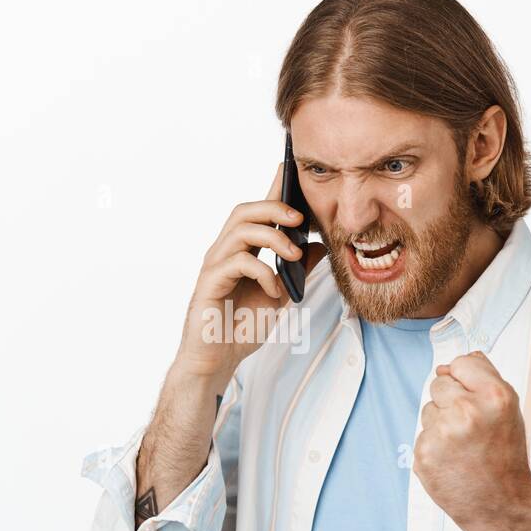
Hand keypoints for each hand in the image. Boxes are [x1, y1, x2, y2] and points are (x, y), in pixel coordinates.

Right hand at [174, 162, 326, 389]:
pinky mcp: (210, 283)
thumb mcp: (280, 295)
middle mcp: (224, 252)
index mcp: (241, 251)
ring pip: (240, 230)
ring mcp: (215, 266)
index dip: (272, 190)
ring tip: (292, 254)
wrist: (218, 360)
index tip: (289, 170)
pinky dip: (263, 272)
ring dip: (272, 237)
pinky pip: (237, 262)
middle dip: (273, 207)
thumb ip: (296, 270)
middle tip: (300, 219)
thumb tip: (320, 246)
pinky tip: (274, 290)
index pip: (256, 213)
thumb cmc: (241, 327)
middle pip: (244, 211)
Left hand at [412, 351, 530, 530]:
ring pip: (428, 409)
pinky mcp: (424, 454)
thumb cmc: (505, 455)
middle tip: (470, 426)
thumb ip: (484, 376)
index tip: (472, 395)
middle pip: (438, 383)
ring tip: (462, 445)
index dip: (464, 379)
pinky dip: (433, 445)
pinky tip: (452, 459)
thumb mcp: (509, 408)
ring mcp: (442, 434)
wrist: (501, 503)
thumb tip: (455, 360)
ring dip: (441, 423)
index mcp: (494, 396)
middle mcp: (467, 411)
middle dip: (451, 400)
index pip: (460, 363)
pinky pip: (421, 434)